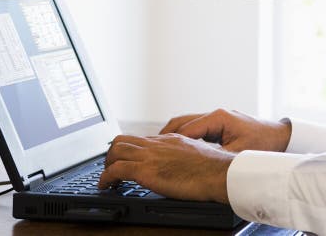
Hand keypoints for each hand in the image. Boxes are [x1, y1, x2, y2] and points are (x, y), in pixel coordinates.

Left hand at [98, 133, 234, 203]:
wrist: (219, 173)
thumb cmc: (215, 169)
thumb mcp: (197, 156)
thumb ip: (184, 157)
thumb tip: (182, 166)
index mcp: (170, 140)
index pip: (141, 139)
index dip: (129, 150)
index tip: (126, 159)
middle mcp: (158, 144)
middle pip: (123, 139)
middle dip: (112, 154)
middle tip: (111, 168)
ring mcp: (150, 155)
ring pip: (115, 150)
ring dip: (106, 164)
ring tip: (106, 178)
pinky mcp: (146, 170)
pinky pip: (116, 170)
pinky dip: (105, 178)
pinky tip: (105, 186)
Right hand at [160, 109, 291, 152]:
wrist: (281, 136)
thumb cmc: (264, 144)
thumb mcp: (238, 154)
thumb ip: (216, 157)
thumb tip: (196, 163)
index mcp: (218, 118)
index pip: (185, 128)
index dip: (169, 141)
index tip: (156, 152)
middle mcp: (215, 115)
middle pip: (180, 122)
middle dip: (164, 136)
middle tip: (151, 151)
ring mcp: (216, 118)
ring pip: (186, 123)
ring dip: (172, 136)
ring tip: (159, 151)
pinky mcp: (219, 124)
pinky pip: (194, 128)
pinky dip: (183, 137)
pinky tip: (177, 150)